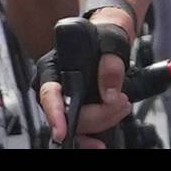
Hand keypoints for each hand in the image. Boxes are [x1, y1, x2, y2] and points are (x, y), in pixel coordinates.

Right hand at [34, 20, 132, 147]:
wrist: (109, 42)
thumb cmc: (103, 38)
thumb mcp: (110, 43)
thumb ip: (111, 64)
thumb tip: (109, 92)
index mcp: (52, 67)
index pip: (48, 94)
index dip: (55, 114)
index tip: (62, 131)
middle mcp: (54, 88)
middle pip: (70, 115)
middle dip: (99, 114)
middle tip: (121, 100)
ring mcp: (64, 102)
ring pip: (80, 125)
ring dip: (105, 119)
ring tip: (122, 102)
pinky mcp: (76, 111)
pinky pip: (83, 131)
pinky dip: (97, 132)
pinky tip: (110, 124)